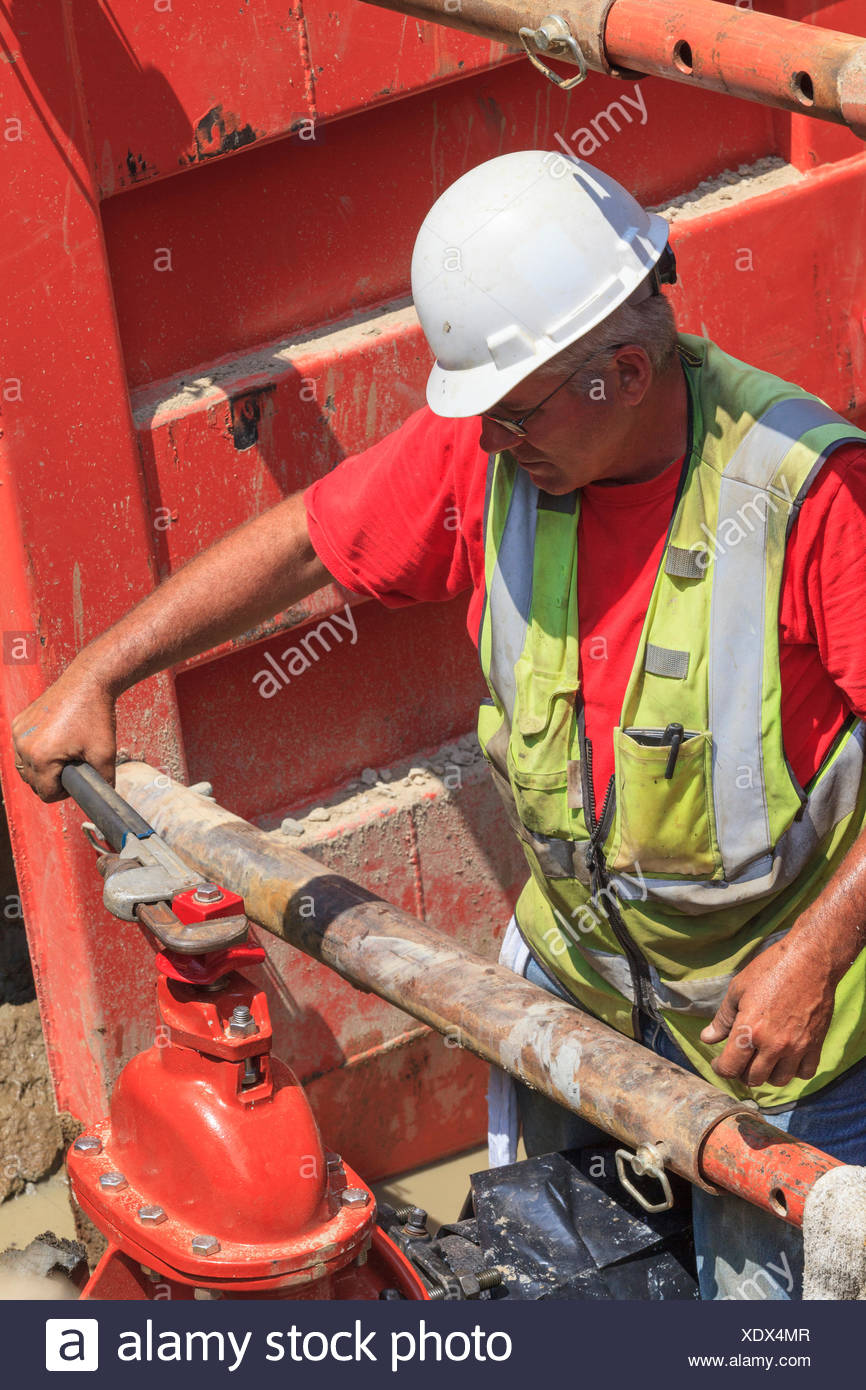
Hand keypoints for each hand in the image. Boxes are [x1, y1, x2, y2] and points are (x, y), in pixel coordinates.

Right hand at [11, 668, 117, 802]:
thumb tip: (105, 799)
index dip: (64, 793)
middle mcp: (24, 747)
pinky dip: (35, 751)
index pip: (46, 794)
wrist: (87, 683)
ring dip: (41, 768)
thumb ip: (103, 782)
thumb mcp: (106, 754)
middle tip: (73, 765)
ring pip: (24, 768)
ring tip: (63, 756)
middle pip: (33, 783)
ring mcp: (18, 734)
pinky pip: (21, 749)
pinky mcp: (18, 723)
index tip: (77, 778)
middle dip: (52, 780)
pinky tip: (54, 742)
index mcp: (42, 758)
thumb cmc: (96, 716)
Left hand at [699, 937, 836, 1088]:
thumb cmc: (770, 970)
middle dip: (742, 1072)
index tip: (719, 1063)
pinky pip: (805, 1073)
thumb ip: (722, 1019)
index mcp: (749, 1029)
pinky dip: (794, 1070)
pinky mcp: (816, 1044)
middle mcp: (773, 1044)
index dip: (720, 1068)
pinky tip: (786, 1057)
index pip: (730, 1067)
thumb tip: (707, 1039)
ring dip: (767, 1074)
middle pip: (753, 1078)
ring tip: (762, 1060)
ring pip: (779, 1080)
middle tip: (740, 1060)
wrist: (810, 960)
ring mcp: (797, 1047)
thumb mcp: (738, 989)